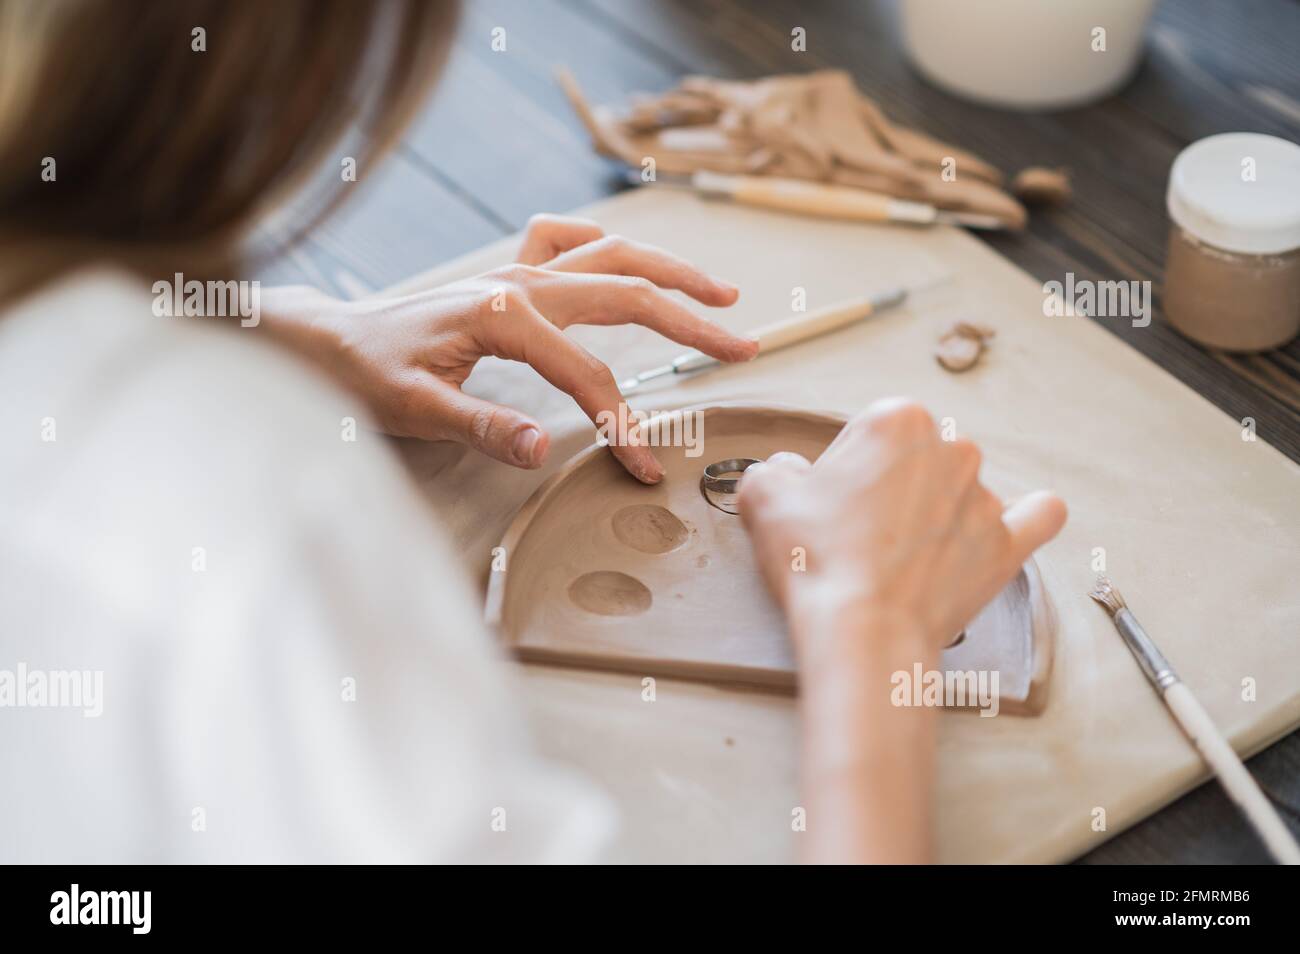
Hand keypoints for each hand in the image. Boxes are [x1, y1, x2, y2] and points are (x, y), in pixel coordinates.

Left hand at [261, 214, 756, 482]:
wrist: (327, 342)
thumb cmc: (365, 376)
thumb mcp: (415, 410)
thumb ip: (481, 428)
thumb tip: (541, 452)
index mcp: (505, 317)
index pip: (588, 375)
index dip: (624, 424)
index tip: (646, 468)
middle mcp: (520, 283)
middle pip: (627, 294)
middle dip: (690, 324)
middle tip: (741, 349)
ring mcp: (515, 271)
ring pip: (611, 254)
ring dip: (669, 270)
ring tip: (719, 294)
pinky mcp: (505, 275)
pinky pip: (563, 240)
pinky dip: (600, 243)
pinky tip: (623, 258)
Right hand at [738, 398, 1066, 657]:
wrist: (861, 631)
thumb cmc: (814, 560)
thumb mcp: (764, 496)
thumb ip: (775, 467)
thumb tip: (789, 471)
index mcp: (896, 420)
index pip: (870, 433)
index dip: (845, 470)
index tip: (830, 505)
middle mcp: (951, 448)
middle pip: (918, 459)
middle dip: (892, 489)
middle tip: (859, 534)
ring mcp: (985, 497)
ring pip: (962, 491)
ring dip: (938, 514)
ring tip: (903, 559)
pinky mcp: (1007, 544)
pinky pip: (1038, 516)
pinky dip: (1028, 518)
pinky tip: (1010, 525)